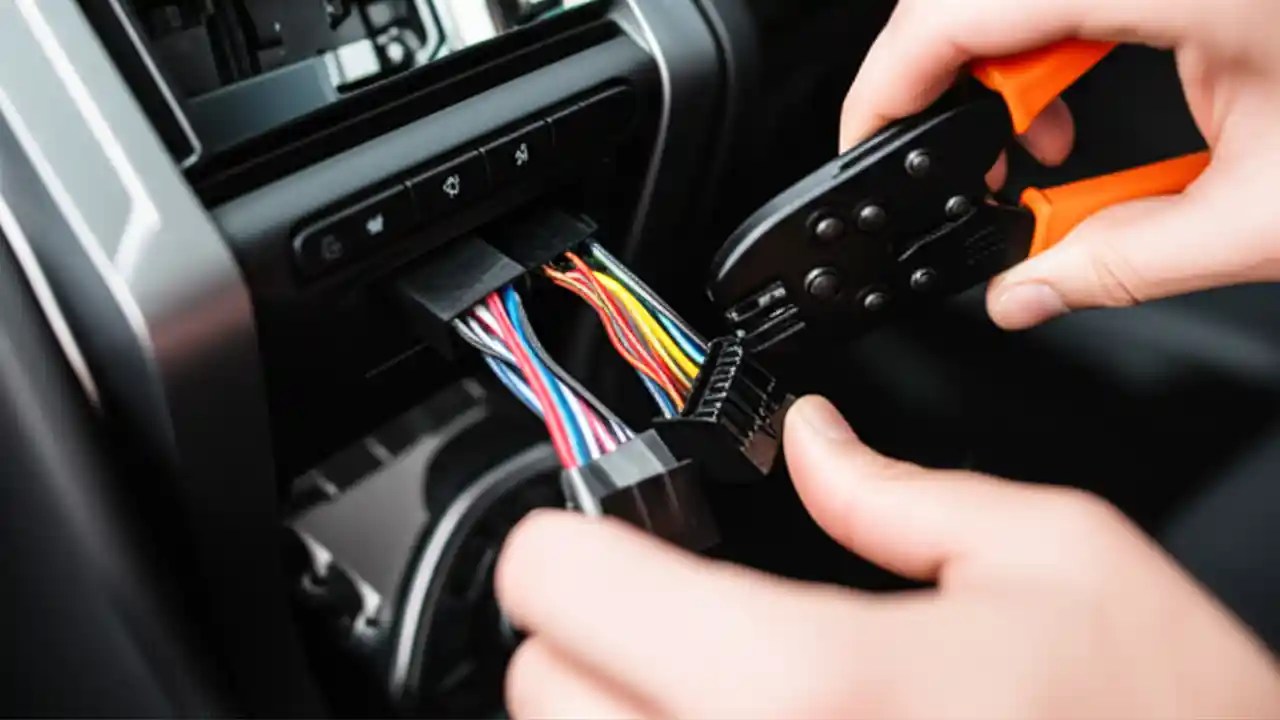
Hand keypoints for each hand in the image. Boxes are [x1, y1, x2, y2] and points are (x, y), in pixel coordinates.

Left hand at [495, 396, 1279, 718]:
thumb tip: (817, 438)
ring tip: (720, 688)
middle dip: (591, 634)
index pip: (561, 583)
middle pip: (543, 687)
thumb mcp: (1052, 557)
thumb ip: (896, 490)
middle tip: (671, 613)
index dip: (573, 537)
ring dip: (618, 712)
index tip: (604, 532)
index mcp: (810, 677)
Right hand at [840, 0, 1279, 329]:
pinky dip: (1045, 41)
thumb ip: (1125, 262)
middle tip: (961, 163)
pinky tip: (1071, 106)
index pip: (964, 7)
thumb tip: (1022, 292)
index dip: (890, 78)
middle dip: (941, 81)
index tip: (866, 140)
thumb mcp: (1263, 218)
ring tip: (1032, 147)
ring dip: (997, 65)